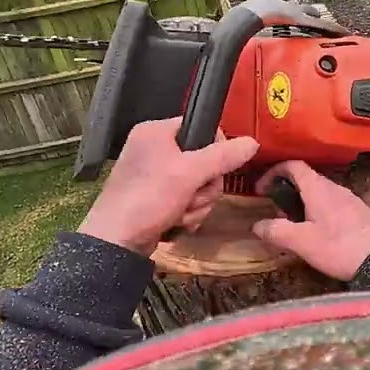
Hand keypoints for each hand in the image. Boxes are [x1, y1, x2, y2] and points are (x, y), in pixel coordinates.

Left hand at [79, 118, 258, 254]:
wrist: (116, 241)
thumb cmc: (148, 198)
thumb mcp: (189, 173)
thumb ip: (223, 156)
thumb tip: (253, 142)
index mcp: (156, 132)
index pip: (201, 127)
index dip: (215, 148)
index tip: (214, 168)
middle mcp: (155, 149)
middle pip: (205, 160)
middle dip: (205, 186)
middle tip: (193, 196)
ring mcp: (155, 175)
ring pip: (199, 184)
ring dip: (198, 203)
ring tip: (181, 213)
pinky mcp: (157, 198)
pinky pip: (188, 199)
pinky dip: (188, 213)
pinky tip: (177, 221)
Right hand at [252, 161, 369, 280]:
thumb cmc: (339, 247)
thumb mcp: (302, 242)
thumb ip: (277, 231)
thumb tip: (257, 225)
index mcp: (319, 189)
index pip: (294, 165)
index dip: (273, 171)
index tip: (260, 189)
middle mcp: (335, 188)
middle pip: (306, 179)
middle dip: (287, 191)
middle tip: (276, 212)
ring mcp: (350, 199)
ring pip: (320, 192)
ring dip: (303, 202)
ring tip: (295, 225)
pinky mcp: (359, 212)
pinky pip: (333, 203)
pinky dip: (318, 210)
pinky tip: (318, 232)